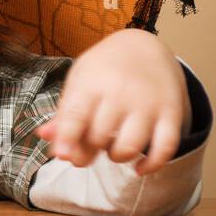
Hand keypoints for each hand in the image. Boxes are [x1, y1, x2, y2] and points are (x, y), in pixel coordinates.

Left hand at [35, 28, 190, 176]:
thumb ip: (64, 112)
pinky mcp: (171, 113)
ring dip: (116, 157)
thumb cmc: (104, 68)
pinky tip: (139, 168)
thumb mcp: (79, 80)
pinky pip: (165, 147)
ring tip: (112, 150)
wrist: (145, 47)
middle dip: (89, 149)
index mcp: (92, 82)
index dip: (67, 137)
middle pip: (100, 136)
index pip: (76, 114)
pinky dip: (152, 164)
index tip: (62, 155)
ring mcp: (148, 104)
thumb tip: (44, 136)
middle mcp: (121, 93)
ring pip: (130, 146)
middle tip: (90, 145)